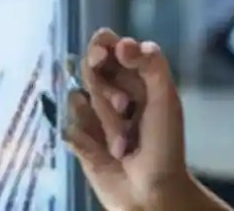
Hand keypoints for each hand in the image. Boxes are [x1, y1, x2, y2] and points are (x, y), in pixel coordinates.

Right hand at [65, 29, 192, 209]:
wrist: (150, 190)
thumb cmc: (164, 143)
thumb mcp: (164, 99)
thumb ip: (150, 65)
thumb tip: (122, 43)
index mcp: (135, 75)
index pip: (108, 45)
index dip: (101, 45)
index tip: (104, 55)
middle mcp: (111, 88)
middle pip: (90, 69)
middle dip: (107, 89)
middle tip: (127, 108)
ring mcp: (92, 112)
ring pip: (79, 97)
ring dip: (105, 120)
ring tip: (124, 143)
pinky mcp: (78, 135)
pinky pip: (68, 124)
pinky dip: (87, 138)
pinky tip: (107, 152)